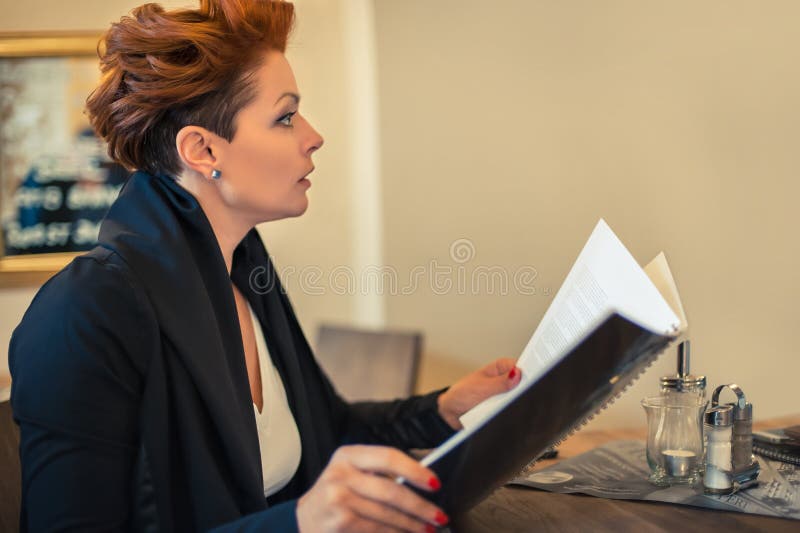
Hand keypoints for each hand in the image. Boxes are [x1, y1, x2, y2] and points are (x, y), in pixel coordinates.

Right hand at [296, 445, 448, 532]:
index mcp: (347, 455)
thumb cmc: (336, 494)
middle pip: (391, 490)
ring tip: (428, 528)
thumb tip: (423, 483)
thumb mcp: (351, 472)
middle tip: (439, 515)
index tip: (435, 483)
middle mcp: (341, 474)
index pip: (388, 457)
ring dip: (412, 525)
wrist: (304, 519)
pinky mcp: (340, 523)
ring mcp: (338, 499)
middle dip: (420, 506)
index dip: (415, 470)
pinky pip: (377, 529)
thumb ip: (380, 472)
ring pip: (387, 514)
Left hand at [437, 357, 520, 429]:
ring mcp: (505, 396)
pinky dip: (509, 414)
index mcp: (501, 368)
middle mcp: (505, 380)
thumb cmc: (461, 394)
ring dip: (514, 405)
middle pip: (523, 385)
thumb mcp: (482, 387)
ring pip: (519, 400)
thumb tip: (517, 375)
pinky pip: (512, 412)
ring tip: (505, 408)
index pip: (521, 367)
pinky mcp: (503, 409)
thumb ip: (500, 383)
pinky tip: (505, 417)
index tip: (531, 382)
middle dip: (522, 393)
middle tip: (516, 398)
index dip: (528, 374)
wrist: (451, 413)